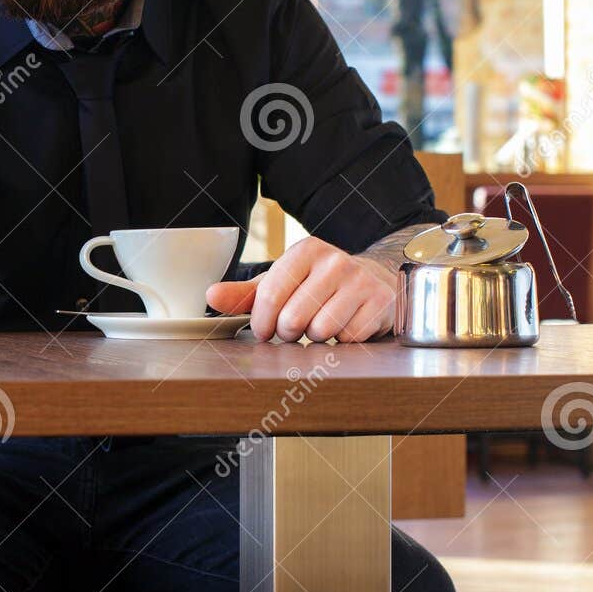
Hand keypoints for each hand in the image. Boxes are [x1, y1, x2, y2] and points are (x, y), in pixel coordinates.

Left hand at [206, 236, 396, 343]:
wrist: (374, 281)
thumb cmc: (318, 286)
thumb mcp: (281, 284)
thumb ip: (245, 294)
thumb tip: (211, 296)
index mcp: (306, 250)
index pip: (269, 295)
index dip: (262, 322)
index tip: (264, 329)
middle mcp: (335, 261)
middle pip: (294, 318)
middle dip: (289, 332)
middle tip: (295, 328)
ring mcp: (361, 281)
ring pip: (322, 330)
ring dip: (317, 337)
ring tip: (322, 324)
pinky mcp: (381, 303)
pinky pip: (349, 338)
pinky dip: (343, 341)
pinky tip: (346, 325)